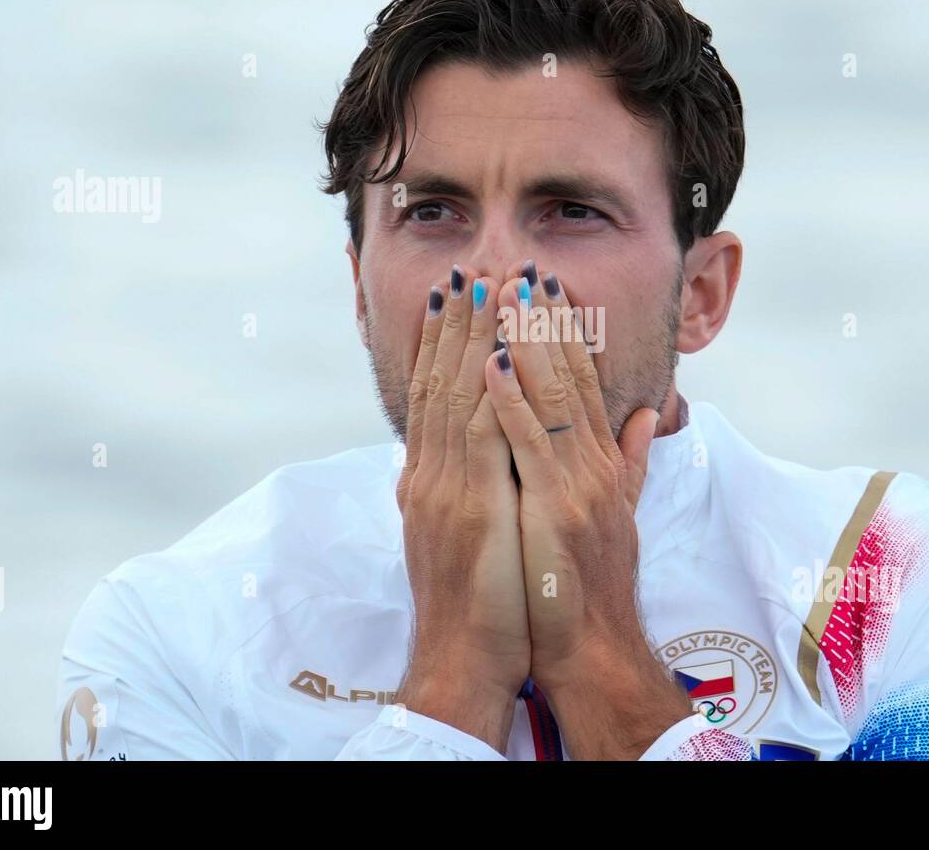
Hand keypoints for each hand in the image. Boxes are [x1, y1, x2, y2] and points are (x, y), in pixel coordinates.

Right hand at [394, 265, 527, 752]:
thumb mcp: (482, 530)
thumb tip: (498, 447)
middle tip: (469, 268)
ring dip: (471, 339)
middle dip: (457, 324)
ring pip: (456, 397)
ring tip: (482, 286)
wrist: (461, 659)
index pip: (437, 396)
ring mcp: (444, 488)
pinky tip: (495, 353)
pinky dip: (486, 392)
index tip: (459, 294)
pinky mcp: (469, 508)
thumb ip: (490, 480)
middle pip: (441, 383)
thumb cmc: (480, 600)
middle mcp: (430, 474)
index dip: (447, 343)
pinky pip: (478, 437)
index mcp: (434, 478)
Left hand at [484, 261, 691, 757]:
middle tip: (525, 268)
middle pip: (570, 379)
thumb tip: (643, 416)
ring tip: (505, 293)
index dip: (567, 335)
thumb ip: (628, 461)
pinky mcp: (556, 509)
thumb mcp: (618, 514)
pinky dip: (511, 400)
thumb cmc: (591, 585)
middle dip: (546, 322)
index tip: (547, 289)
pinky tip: (491, 362)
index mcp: (601, 464)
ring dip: (527, 342)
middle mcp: (594, 465)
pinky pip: (531, 444)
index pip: (585, 384)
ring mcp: (578, 484)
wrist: (591, 647)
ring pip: (552, 398)